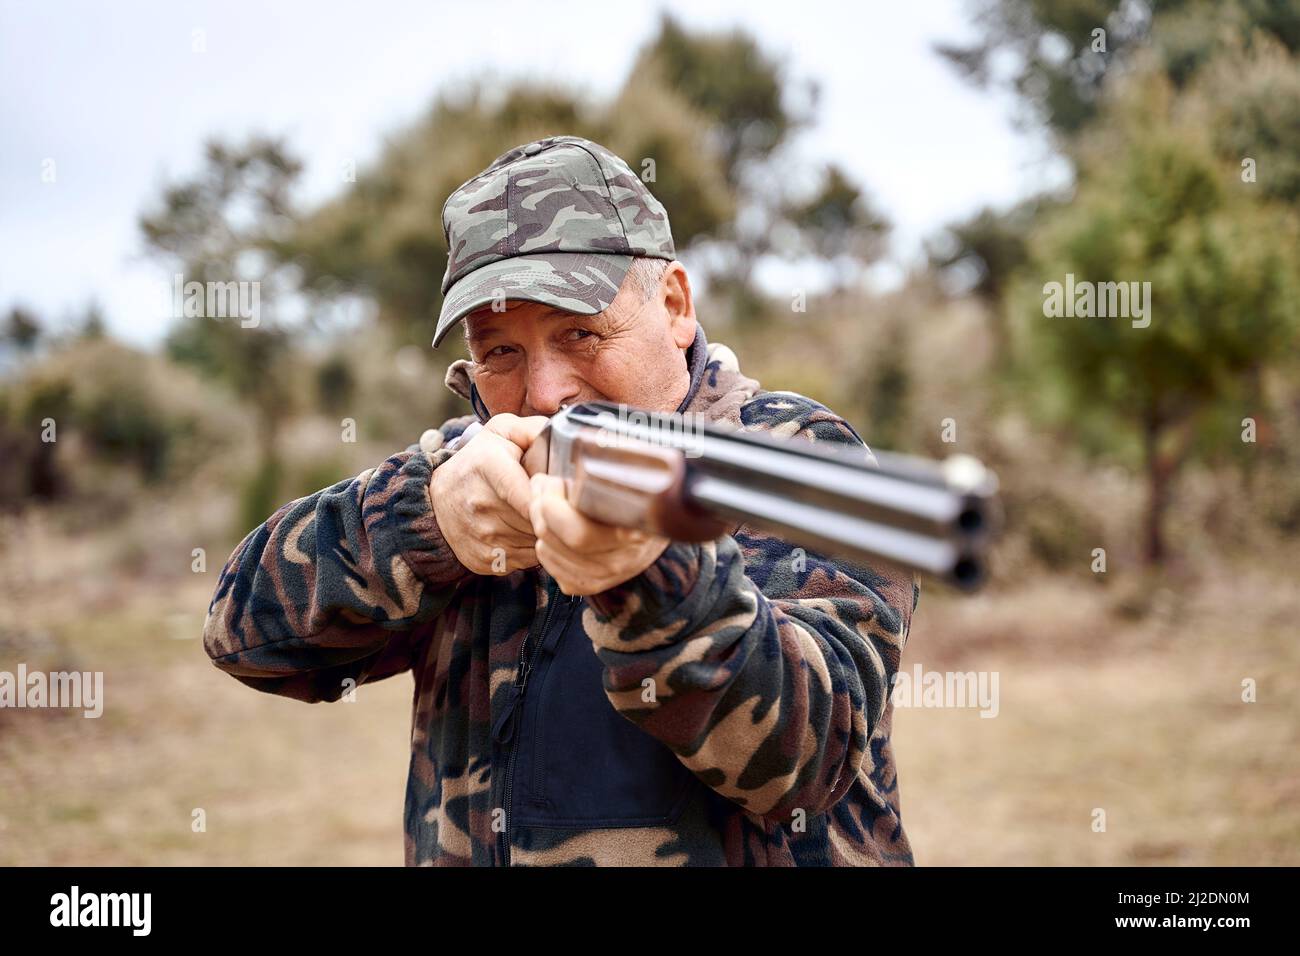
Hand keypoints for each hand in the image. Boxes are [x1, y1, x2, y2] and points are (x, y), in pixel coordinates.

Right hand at [431, 413, 548, 575]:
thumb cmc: (478, 463)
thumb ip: (533, 429)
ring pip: (537, 541)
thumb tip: (560, 439)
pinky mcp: (484, 561)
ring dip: (545, 530)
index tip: (560, 492)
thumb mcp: (501, 432)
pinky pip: (528, 559)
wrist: (437, 500)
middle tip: (554, 501)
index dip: (553, 496)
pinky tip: (524, 531)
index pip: (532, 494)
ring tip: (537, 514)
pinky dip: (533, 547)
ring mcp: (482, 536)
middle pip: (539, 518)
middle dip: (553, 511)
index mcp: (488, 465)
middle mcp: (481, 503)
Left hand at [528, 473, 670, 595]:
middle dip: (541, 506)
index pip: (580, 533)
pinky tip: (558, 526)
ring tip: (550, 501)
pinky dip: (545, 543)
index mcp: (635, 533)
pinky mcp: (586, 585)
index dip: (555, 503)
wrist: (663, 522)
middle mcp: (621, 561)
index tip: (555, 479)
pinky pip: (548, 564)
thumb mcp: (636, 470)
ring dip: (540, 522)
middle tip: (544, 483)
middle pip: (558, 539)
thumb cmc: (643, 488)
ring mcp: (604, 577)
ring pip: (547, 551)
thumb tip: (590, 445)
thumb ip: (617, 460)